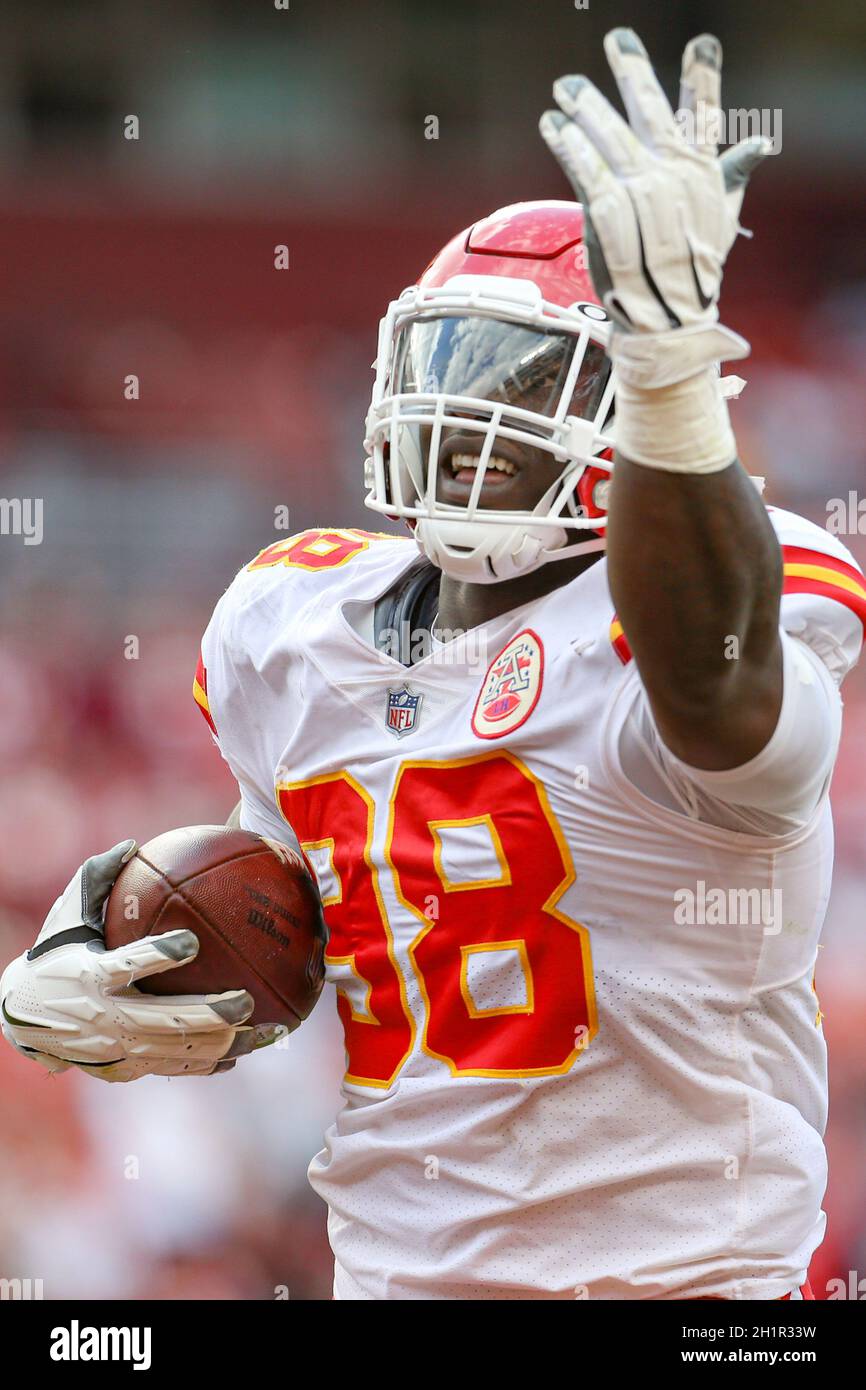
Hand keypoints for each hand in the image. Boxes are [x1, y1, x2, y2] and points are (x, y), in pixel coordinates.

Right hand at [0, 841, 282, 1081]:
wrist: (19, 1014)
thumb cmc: (54, 952)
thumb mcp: (66, 915)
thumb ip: (98, 877)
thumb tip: (133, 844)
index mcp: (91, 975)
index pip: (127, 966)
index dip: (158, 955)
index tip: (191, 940)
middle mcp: (104, 1016)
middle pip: (163, 1021)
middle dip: (208, 1014)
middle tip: (246, 1000)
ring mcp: (114, 1048)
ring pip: (177, 1051)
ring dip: (225, 1044)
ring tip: (266, 1031)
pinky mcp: (121, 1068)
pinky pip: (170, 1067)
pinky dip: (205, 1064)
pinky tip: (240, 1056)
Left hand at [540, 28, 770, 387]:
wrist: (666, 318)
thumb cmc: (693, 269)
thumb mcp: (720, 217)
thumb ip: (732, 175)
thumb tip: (759, 144)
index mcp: (702, 174)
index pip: (706, 116)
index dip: (704, 79)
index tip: (703, 44)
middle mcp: (674, 177)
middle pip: (652, 112)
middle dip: (634, 72)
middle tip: (618, 39)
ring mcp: (641, 193)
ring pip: (610, 136)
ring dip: (586, 106)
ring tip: (566, 85)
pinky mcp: (608, 212)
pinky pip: (585, 168)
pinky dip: (567, 145)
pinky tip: (553, 124)